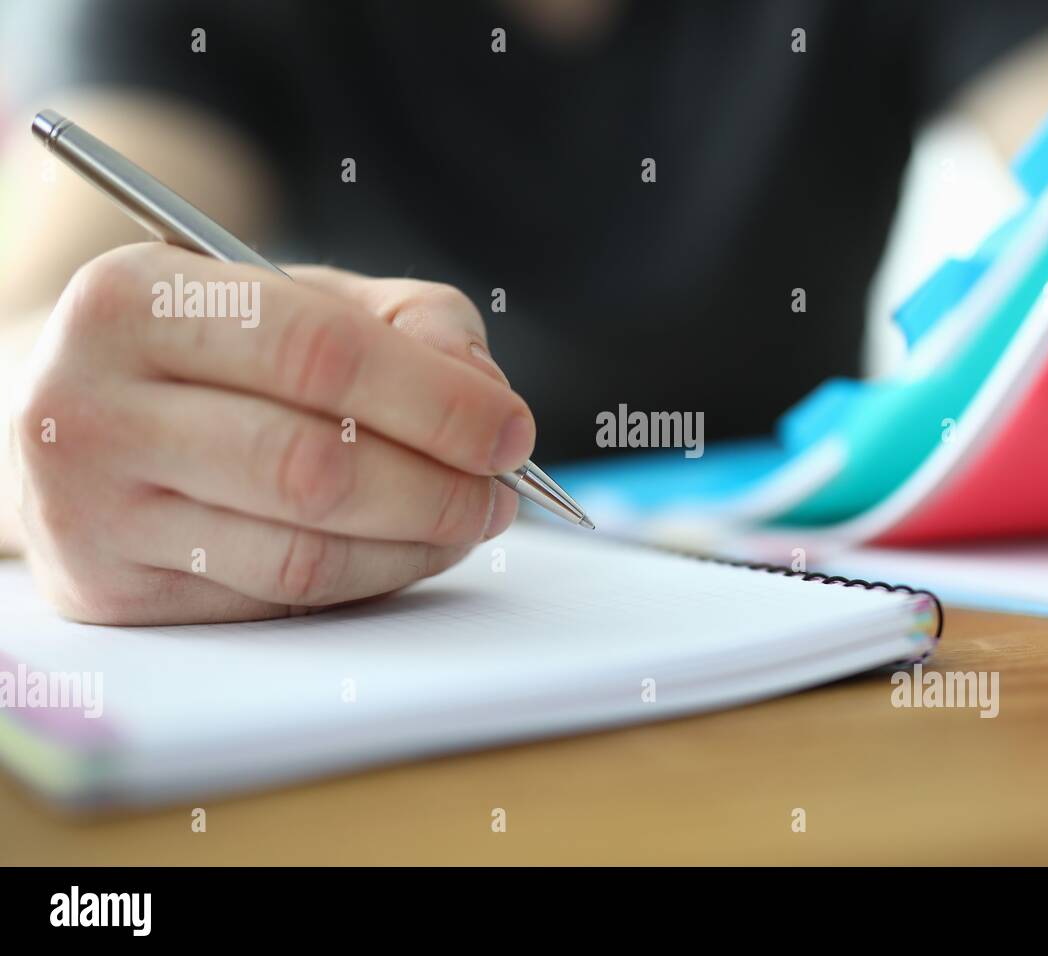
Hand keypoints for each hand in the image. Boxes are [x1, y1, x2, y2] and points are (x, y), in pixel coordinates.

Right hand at [9, 243, 532, 623]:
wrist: (76, 415)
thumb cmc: (215, 348)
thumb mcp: (303, 295)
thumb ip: (410, 319)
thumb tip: (486, 393)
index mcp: (135, 300)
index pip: (319, 354)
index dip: (438, 401)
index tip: (512, 432)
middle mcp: (86, 405)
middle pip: (313, 468)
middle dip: (439, 489)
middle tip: (501, 493)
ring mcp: (90, 510)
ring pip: (300, 553)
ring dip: (415, 546)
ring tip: (467, 521)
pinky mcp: (110, 591)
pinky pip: (276, 602)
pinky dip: (366, 580)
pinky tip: (401, 550)